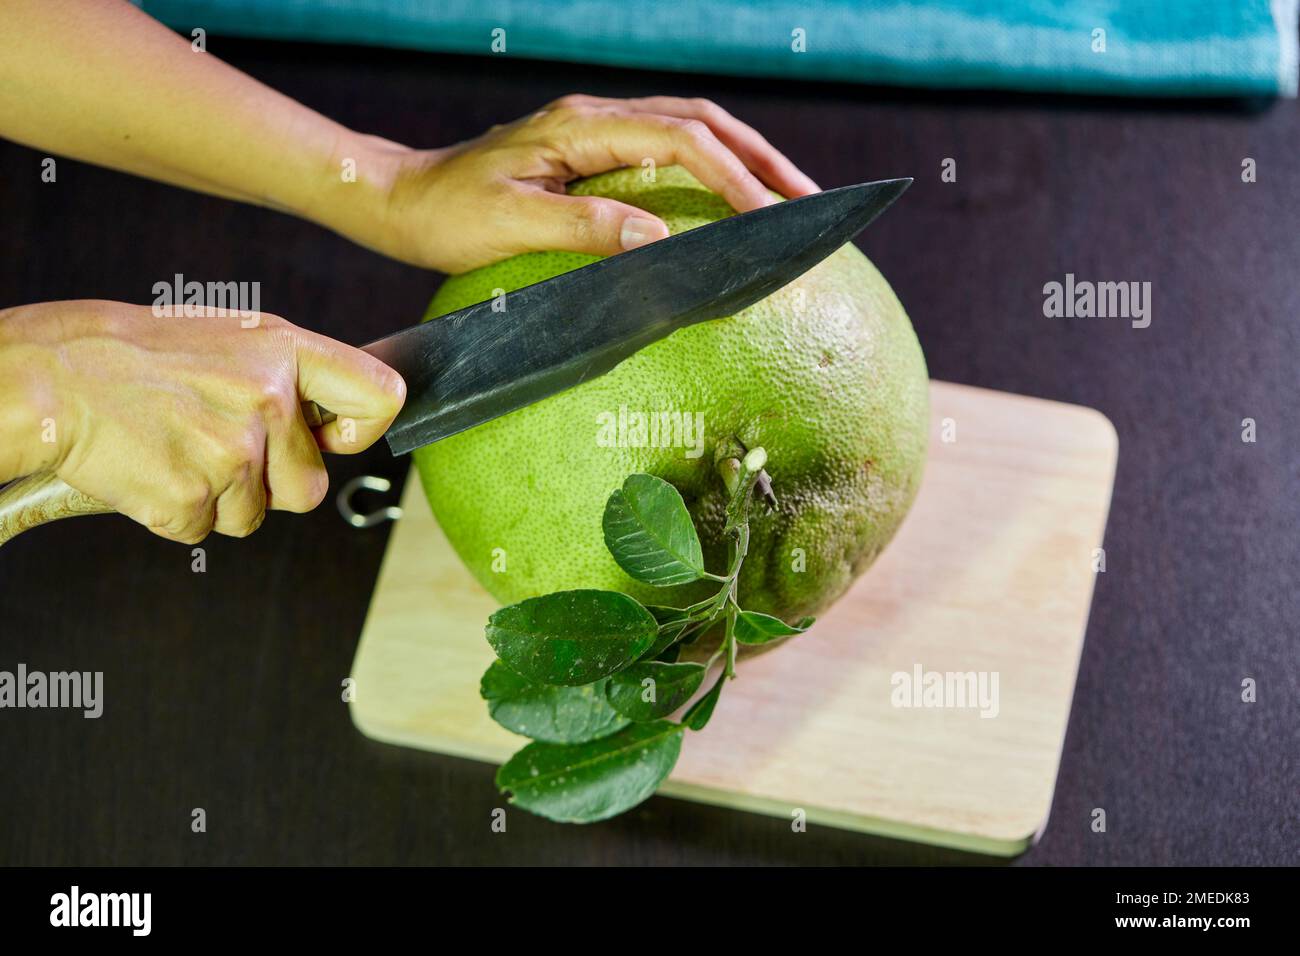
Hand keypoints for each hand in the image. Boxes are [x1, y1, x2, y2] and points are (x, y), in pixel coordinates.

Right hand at [0, 301, 405, 542]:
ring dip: (219, 499)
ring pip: (255, 516)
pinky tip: (151, 468)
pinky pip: (205, 530)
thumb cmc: (133, 355)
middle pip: (310, 487)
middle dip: (271, 484)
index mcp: (283, 351)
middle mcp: (268, 400)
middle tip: (216, 446)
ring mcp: (232, 452)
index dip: (364, 430)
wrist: (50, 378)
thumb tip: (335, 419)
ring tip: (176, 448)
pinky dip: (177, 513)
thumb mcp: (228, 337)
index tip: (335, 439)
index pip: (381, 396)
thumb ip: (286, 374)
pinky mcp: (192, 496)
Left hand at [359, 95, 820, 272]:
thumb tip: (661, 239)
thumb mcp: (510, 226)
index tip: (769, 218)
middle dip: (760, 158)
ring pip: (689, 126)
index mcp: (582, 128)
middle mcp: (595, 117)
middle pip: (701, 119)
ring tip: (787, 196)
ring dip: (743, 157)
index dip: (732, 178)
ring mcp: (595, 129)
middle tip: (809, 199)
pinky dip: (710, 166)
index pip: (680, 141)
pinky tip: (729, 195)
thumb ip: (585, 228)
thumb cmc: (448, 215)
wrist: (402, 197)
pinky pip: (667, 146)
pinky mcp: (591, 148)